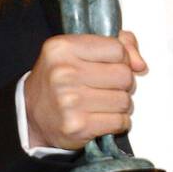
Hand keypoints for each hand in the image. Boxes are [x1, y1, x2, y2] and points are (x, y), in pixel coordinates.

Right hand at [24, 29, 146, 148]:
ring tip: (103, 104)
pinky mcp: (78, 126)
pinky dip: (118, 122)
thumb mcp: (77, 52)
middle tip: (107, 88)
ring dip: (120, 105)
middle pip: (124, 75)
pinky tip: (103, 119)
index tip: (110, 66)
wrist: (30, 115)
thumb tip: (141, 64)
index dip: (120, 59)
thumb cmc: (59, 80)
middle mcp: (64, 73)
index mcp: (63, 48)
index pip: (117, 48)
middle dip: (122, 84)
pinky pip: (120, 122)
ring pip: (124, 100)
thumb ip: (116, 46)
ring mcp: (70, 101)